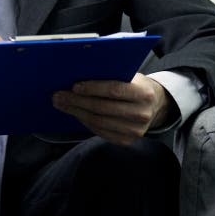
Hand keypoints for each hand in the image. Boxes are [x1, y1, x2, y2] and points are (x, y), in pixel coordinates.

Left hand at [52, 73, 174, 145]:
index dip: (93, 88)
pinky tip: (75, 113)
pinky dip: (85, 122)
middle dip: (77, 101)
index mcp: (144, 93)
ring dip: (76, 112)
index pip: (114, 90)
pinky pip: (100, 131)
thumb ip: (113, 75)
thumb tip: (80, 75)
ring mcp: (135, 130)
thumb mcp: (131, 76)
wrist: (155, 105)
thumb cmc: (137, 85)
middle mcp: (141, 114)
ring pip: (99, 122)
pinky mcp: (127, 140)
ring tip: (62, 104)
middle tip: (59, 96)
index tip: (74, 86)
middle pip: (103, 108)